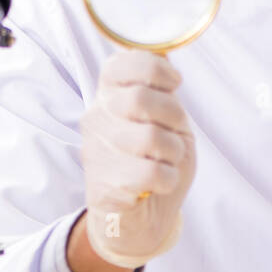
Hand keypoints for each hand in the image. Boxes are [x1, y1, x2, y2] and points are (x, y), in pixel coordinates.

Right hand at [79, 48, 195, 268]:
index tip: (174, 83)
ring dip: (173, 151)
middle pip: (139, 99)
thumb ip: (161, 89)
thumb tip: (165, 53)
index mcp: (108, 95)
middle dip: (172, 115)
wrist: (139, 218)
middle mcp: (96, 118)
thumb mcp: (164, 118)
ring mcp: (96, 152)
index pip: (120, 64)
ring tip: (166, 161)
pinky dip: (168, 179)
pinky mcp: (104, 185)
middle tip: (175, 131)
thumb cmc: (154, 162)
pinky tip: (159, 182)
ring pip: (150, 138)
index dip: (155, 69)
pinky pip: (152, 173)